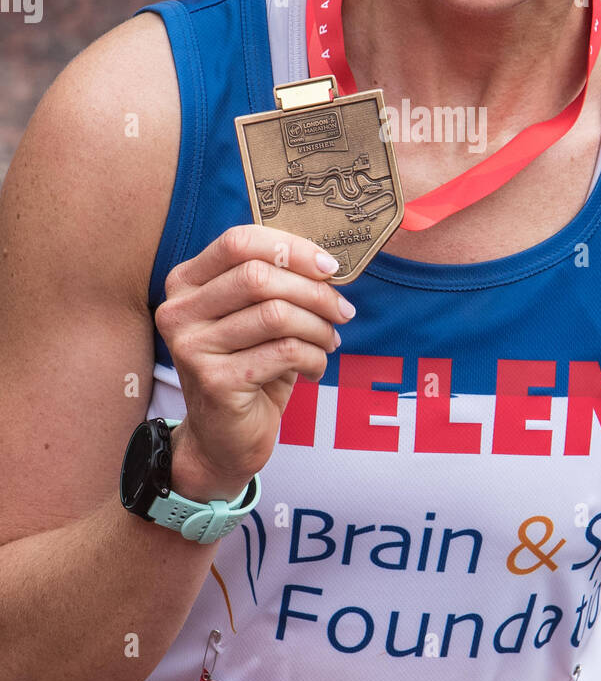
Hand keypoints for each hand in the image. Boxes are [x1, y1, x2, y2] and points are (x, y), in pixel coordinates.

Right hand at [154, 225, 354, 498]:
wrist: (223, 439)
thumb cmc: (248, 366)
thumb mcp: (256, 317)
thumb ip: (276, 282)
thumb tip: (326, 262)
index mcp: (186, 282)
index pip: (239, 241)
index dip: (290, 247)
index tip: (329, 266)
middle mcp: (178, 310)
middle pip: (259, 277)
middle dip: (314, 292)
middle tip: (341, 312)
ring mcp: (191, 347)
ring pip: (276, 315)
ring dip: (318, 328)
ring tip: (329, 342)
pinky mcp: (214, 380)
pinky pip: (283, 352)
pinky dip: (313, 358)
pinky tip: (314, 369)